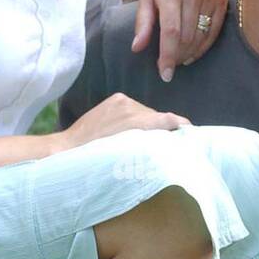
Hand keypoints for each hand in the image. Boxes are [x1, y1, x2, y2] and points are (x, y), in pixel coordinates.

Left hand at [58, 92, 190, 151]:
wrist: (69, 148)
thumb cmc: (97, 159)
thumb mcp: (127, 158)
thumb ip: (148, 147)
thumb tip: (166, 144)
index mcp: (135, 122)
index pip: (167, 119)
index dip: (181, 125)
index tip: (189, 131)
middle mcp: (131, 107)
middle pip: (156, 117)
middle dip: (161, 128)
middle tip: (164, 142)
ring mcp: (122, 101)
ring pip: (146, 112)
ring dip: (146, 124)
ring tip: (139, 138)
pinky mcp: (116, 99)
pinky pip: (134, 107)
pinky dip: (135, 118)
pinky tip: (128, 129)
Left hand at [131, 0, 227, 81]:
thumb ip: (143, 23)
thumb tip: (136, 48)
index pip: (171, 32)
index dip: (168, 56)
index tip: (165, 74)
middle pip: (187, 37)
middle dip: (177, 56)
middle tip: (168, 65)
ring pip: (201, 35)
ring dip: (190, 53)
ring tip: (179, 59)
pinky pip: (215, 30)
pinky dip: (204, 45)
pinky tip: (193, 53)